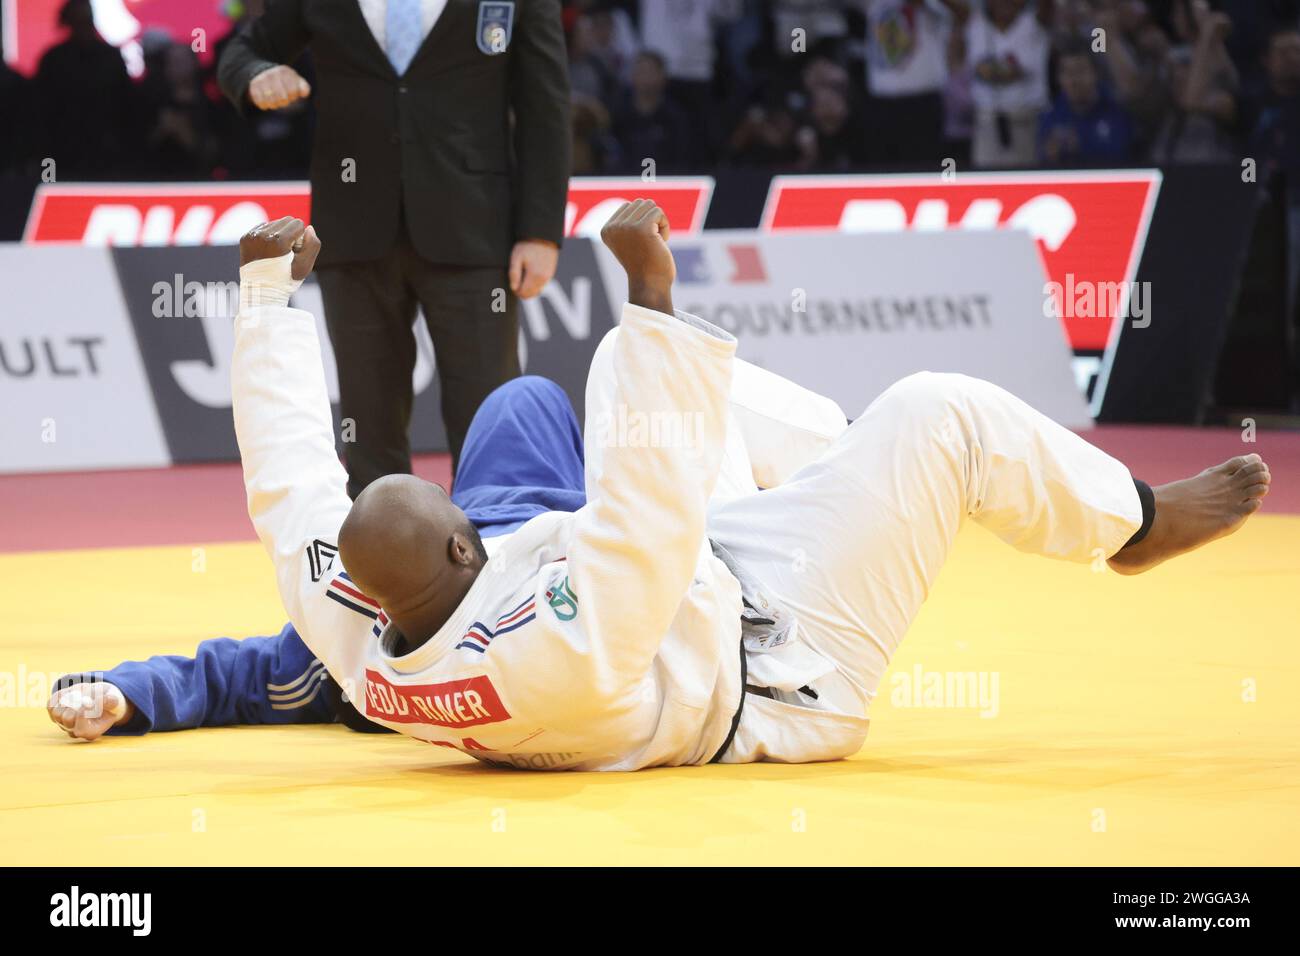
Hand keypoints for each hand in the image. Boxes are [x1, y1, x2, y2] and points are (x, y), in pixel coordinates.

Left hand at [48, 682, 132, 740]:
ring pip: (57, 712)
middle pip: (67, 719)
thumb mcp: (114, 701)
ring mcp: (63, 724)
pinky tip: (72, 693)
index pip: (80, 729)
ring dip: (69, 698)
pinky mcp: (54, 714)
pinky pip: (51, 704)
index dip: (83, 715)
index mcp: (91, 732)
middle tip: (86, 694)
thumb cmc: (108, 702)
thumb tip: (100, 699)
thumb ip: (109, 701)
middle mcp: (75, 731)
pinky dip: (61, 696)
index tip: (89, 702)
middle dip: (76, 704)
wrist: (99, 699)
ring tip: (81, 693)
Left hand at [240, 216, 320, 279]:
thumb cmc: (286, 280)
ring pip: (274, 223)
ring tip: (277, 253)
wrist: (261, 291)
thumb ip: (313, 245)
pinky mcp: (245, 238)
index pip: (298, 223)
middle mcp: (263, 235)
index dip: (301, 239)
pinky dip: (268, 236)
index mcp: (278, 240)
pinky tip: (268, 251)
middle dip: (291, 234)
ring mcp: (252, 235)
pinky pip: (262, 227)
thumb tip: (308, 228)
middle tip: (287, 252)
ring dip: (279, 234)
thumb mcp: (305, 266)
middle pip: (286, 220)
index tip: (295, 252)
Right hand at [248, 64, 310, 109]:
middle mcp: (272, 75)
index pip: (293, 90)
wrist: (260, 72)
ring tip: (275, 102)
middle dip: (284, 102)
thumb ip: (303, 86)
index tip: (291, 95)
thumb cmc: (283, 80)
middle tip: (283, 100)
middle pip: (283, 98)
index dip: (293, 96)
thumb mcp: (295, 80)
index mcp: (284, 72)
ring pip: (272, 101)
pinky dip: (265, 105)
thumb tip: (304, 93)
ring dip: (275, 104)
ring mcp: (262, 80)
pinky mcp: (253, 87)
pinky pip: (261, 102)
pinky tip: (267, 103)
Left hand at [508, 239, 558, 298]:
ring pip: (536, 291)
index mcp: (535, 276)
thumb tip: (513, 288)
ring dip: (528, 287)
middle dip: (522, 291)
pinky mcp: (551, 273)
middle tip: (516, 280)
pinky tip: (530, 272)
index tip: (512, 282)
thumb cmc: (527, 245)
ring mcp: (549, 277)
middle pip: (531, 295)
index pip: (524, 294)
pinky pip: (541, 285)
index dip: (516, 290)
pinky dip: (534, 283)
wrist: (543, 235)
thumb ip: (514, 274)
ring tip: (523, 274)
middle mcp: (544, 279)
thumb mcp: (516, 257)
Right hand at [599, 199, 674, 313]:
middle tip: (649, 243)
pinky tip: (660, 242)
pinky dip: (665, 226)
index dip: (641, 221)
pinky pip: (659, 212)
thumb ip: (631, 222)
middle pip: (640, 203)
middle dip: (651, 220)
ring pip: (650, 205)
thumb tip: (642, 202)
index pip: (629, 206)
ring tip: (654, 242)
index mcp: (606, 230)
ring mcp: (626, 227)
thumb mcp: (631, 241)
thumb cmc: (645, 265)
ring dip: (658, 223)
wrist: (651, 285)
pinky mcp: (642, 228)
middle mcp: (613, 227)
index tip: (640, 243)